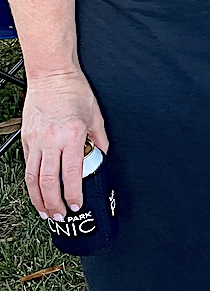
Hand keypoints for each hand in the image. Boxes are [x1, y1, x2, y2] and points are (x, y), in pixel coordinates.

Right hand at [21, 70, 107, 219]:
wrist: (51, 74)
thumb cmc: (74, 90)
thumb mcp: (95, 115)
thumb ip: (99, 138)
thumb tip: (101, 154)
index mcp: (72, 135)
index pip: (71, 173)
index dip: (73, 194)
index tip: (76, 205)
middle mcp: (51, 140)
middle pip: (48, 181)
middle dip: (53, 203)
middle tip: (60, 216)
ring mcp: (36, 140)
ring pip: (33, 177)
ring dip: (38, 198)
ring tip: (45, 211)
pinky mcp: (26, 138)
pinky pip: (28, 165)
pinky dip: (31, 182)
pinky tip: (37, 191)